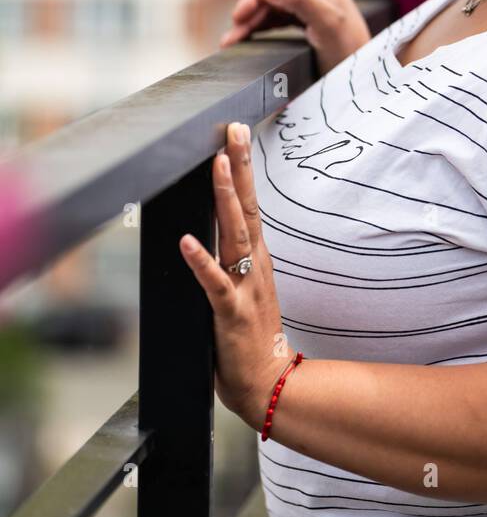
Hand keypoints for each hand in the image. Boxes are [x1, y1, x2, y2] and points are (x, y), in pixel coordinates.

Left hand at [179, 121, 295, 429]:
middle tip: (234, 131)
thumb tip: (208, 233)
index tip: (237, 134)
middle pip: (247, 207)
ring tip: (216, 166)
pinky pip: (215, 283)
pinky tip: (187, 242)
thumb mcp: (244, 290)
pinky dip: (201, 260)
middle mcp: (255, 265)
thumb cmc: (251, 339)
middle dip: (239, 166)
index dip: (243, 168)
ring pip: (235, 234)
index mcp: (256, 259)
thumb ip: (231, 262)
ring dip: (225, 198)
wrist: (269, 385)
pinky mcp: (232, 313)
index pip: (249, 204)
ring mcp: (246, 287)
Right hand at [219, 0, 371, 74]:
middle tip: (231, 36)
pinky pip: (276, 16)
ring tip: (232, 41)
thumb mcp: (326, 25)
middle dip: (248, 11)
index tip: (238, 17)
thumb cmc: (349, 51)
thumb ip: (301, 1)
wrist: (363, 76)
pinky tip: (246, 38)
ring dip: (250, 21)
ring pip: (270, 4)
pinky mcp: (305, 15)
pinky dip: (259, 26)